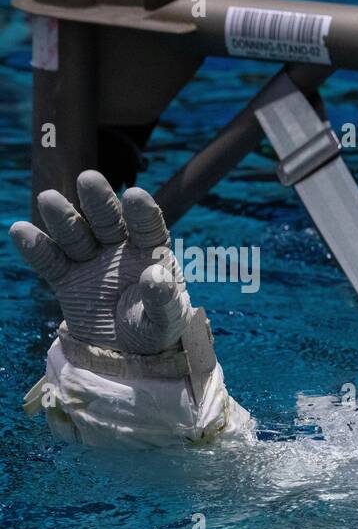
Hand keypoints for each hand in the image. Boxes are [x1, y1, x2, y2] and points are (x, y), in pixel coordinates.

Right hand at [9, 171, 189, 354]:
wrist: (126, 350)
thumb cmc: (155, 327)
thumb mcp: (166, 320)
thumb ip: (163, 298)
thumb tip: (157, 274)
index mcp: (149, 250)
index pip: (146, 226)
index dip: (141, 211)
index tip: (135, 195)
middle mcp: (117, 247)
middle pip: (107, 220)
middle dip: (99, 201)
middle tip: (89, 178)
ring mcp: (89, 259)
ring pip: (75, 234)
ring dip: (63, 217)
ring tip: (49, 199)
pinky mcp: (65, 277)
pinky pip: (49, 260)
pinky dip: (36, 248)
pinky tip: (21, 231)